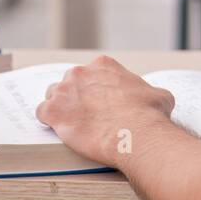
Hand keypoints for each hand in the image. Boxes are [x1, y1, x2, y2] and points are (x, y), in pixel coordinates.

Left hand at [35, 55, 175, 169]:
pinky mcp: (54, 111)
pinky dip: (49, 122)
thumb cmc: (149, 115)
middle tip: (85, 114)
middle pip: (70, 82)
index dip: (93, 89)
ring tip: (71, 124)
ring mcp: (65, 91)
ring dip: (60, 108)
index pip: (91, 73)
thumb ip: (148, 91)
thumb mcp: (158, 95)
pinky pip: (42, 113)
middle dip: (76, 97)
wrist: (136, 134)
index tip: (99, 102)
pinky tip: (60, 131)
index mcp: (103, 65)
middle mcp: (81, 72)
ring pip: (53, 96)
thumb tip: (154, 98)